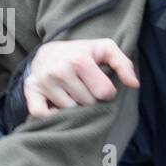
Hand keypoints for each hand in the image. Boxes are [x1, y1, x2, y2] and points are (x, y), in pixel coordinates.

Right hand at [25, 38, 139, 117]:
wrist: (48, 52)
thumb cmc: (81, 52)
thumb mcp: (105, 49)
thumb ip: (123, 64)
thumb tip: (134, 84)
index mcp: (79, 60)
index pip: (104, 92)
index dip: (106, 91)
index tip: (99, 84)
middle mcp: (59, 70)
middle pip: (87, 103)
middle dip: (89, 99)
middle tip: (83, 88)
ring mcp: (44, 81)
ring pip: (69, 111)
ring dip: (73, 107)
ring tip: (71, 94)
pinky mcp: (31, 91)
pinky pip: (43, 115)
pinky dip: (51, 116)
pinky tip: (56, 107)